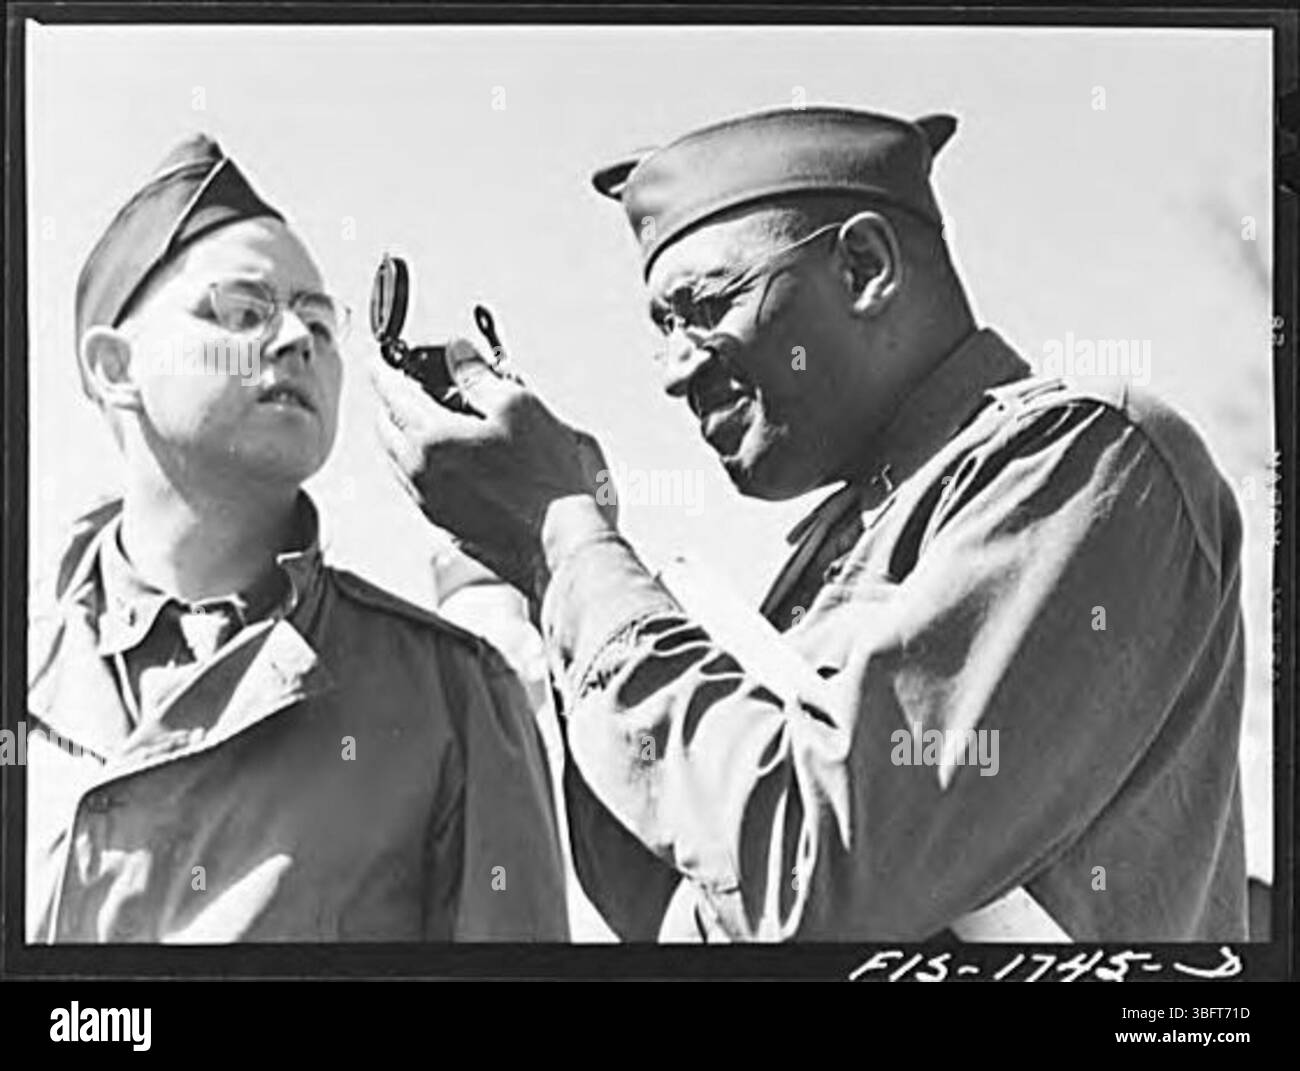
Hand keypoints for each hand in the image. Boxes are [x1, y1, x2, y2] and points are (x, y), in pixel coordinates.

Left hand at [373, 337, 615, 597]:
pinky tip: (445, 457)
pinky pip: (415, 484)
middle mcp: (420, 473)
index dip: (385, 369)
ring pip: (397, 459)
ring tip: (424, 418)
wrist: (559, 542)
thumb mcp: (518, 407)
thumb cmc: (545, 478)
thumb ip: (478, 376)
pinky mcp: (444, 524)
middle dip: (390, 401)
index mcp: (431, 439)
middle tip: (405, 385)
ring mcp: (429, 503)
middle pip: (385, 428)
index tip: (381, 359)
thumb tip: (458, 353)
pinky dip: (418, 462)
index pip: (392, 393)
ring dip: (402, 434)